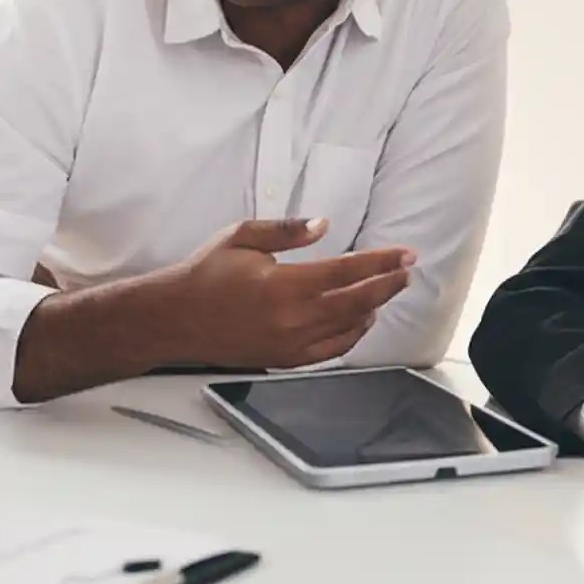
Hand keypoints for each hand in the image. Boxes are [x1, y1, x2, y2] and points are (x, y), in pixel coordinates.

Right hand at [175, 218, 414, 367]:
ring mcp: (291, 343)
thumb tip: (324, 224)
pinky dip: (353, 335)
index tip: (405, 255)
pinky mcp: (285, 360)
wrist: (177, 319)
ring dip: (374, 308)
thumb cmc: (207, 274)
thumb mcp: (242, 236)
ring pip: (349, 328)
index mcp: (283, 284)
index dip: (381, 263)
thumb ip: (286, 230)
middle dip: (388, 285)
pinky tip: (361, 320)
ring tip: (386, 290)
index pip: (347, 272)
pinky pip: (332, 350)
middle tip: (406, 272)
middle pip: (358, 302)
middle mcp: (292, 318)